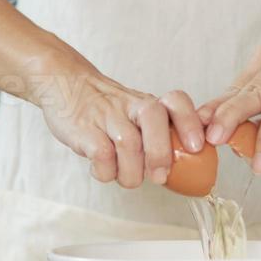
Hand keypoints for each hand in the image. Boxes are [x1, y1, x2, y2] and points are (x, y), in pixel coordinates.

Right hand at [31, 68, 205, 188]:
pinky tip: (104, 170)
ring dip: (131, 172)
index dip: (190, 123)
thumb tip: (182, 172)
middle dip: (160, 154)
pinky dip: (106, 172)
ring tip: (127, 177)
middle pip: (154, 120)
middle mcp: (130, 105)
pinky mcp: (84, 129)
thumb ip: (157, 136)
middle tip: (160, 177)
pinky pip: (101, 155)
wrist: (64, 84)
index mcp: (147, 102)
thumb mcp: (134, 113)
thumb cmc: (106, 109)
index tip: (196, 147)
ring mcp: (106, 115)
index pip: (176, 102)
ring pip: (128, 143)